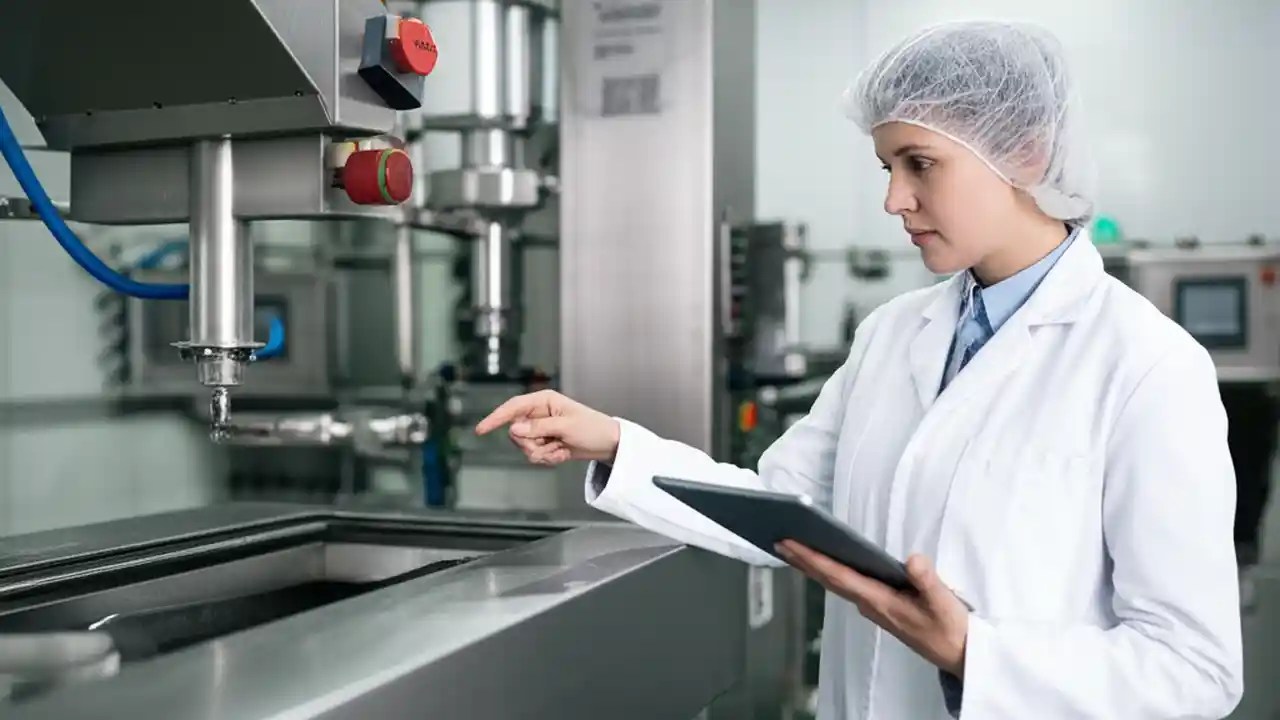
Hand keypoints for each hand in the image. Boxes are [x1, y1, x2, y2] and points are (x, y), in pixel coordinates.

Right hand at [474, 389, 620, 465]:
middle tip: (552, 444)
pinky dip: (548, 458)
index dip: (496, 418)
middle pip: (516, 433)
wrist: (607, 444)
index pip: (513, 407)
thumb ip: (539, 428)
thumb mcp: (566, 426)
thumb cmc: (593, 428)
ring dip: (542, 453)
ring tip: (561, 449)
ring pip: (524, 447)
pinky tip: (562, 454)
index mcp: (544, 401)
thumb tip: (515, 428)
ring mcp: (541, 429)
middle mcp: (539, 414)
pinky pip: (535, 455)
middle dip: (531, 444)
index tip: (481, 429)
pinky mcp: (545, 443)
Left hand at [777, 540, 968, 676]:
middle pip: (828, 579)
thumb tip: (912, 559)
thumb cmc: (950, 627)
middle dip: (802, 560)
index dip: (812, 559)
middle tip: (777, 539)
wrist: (958, 653)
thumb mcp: (944, 602)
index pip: (838, 576)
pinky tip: (823, 560)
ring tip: (791, 546)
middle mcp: (870, 604)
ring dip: (812, 565)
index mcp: (880, 601)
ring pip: (835, 582)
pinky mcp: (879, 605)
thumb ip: (928, 580)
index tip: (790, 544)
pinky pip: (847, 585)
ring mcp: (873, 606)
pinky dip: (830, 571)